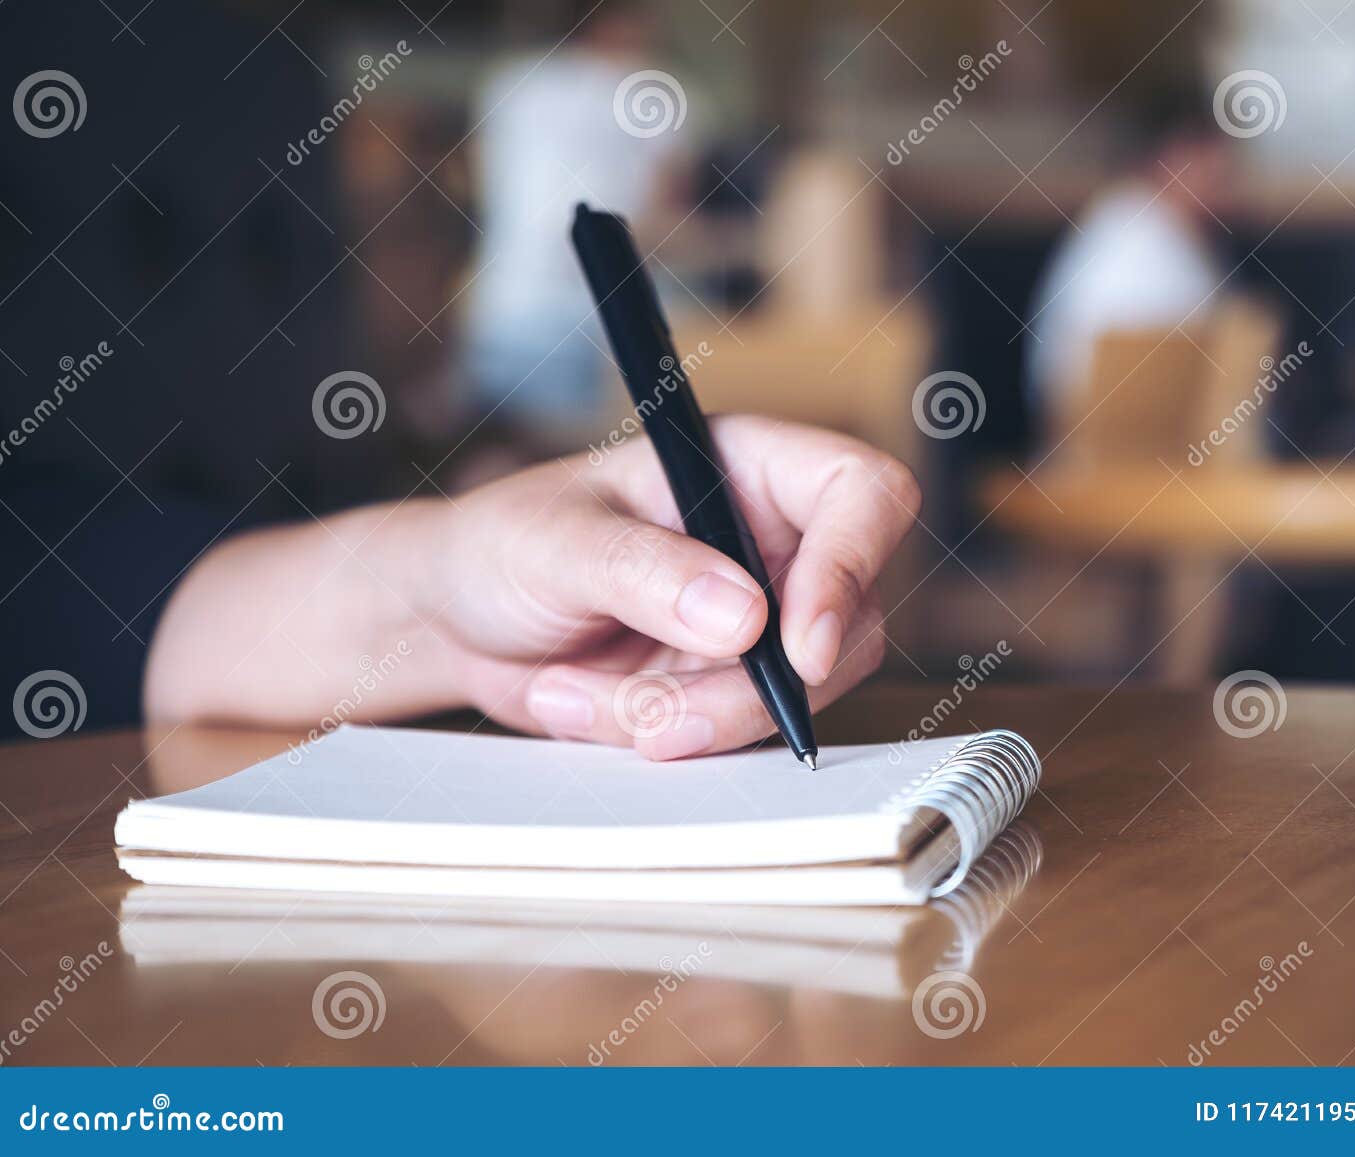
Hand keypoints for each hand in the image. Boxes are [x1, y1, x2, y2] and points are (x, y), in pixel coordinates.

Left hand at [427, 415, 920, 758]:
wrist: (458, 621)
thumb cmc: (502, 545)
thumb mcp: (554, 545)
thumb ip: (643, 571)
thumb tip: (745, 616)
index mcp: (748, 466)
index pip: (861, 494)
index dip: (852, 567)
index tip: (800, 648)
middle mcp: (771, 541)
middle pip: (847, 621)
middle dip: (747, 688)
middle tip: (653, 714)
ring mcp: (760, 621)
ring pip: (796, 693)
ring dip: (688, 717)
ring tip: (577, 695)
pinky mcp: (732, 685)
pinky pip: (741, 730)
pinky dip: (662, 735)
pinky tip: (585, 705)